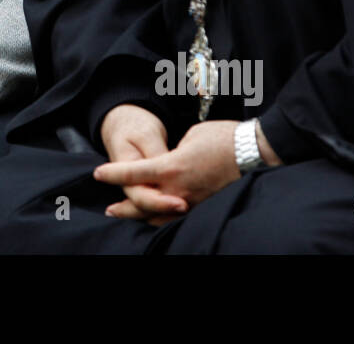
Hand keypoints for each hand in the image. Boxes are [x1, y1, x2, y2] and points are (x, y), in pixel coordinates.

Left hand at [95, 119, 241, 220]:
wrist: (255, 152)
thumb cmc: (224, 138)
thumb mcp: (191, 136)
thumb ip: (173, 152)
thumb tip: (170, 159)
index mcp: (171, 166)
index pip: (134, 173)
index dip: (113, 174)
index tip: (98, 174)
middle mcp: (179, 188)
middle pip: (142, 203)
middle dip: (124, 207)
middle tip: (110, 209)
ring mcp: (193, 200)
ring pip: (161, 215)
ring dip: (142, 216)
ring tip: (129, 217)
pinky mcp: (206, 205)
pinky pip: (180, 216)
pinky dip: (165, 218)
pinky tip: (159, 218)